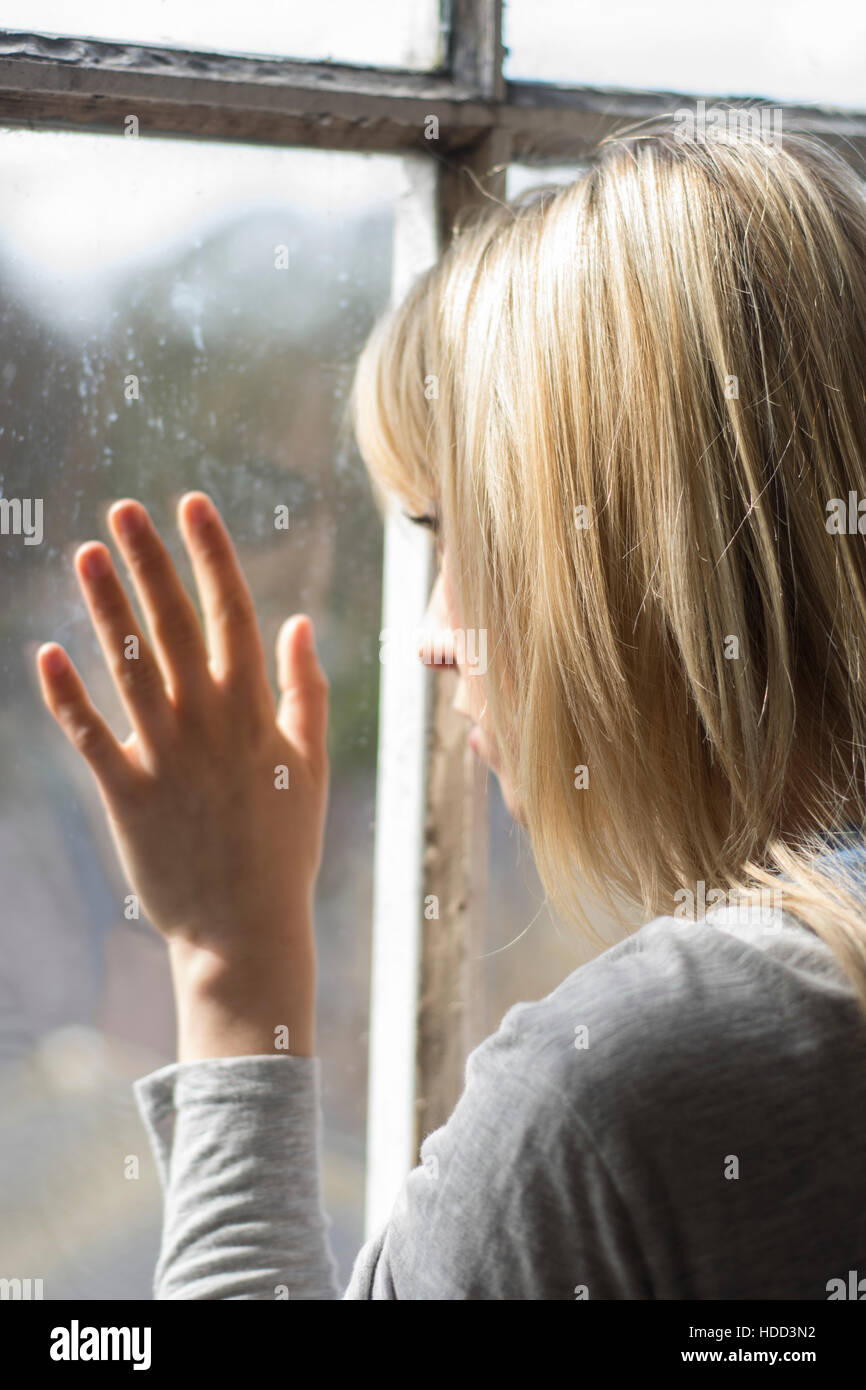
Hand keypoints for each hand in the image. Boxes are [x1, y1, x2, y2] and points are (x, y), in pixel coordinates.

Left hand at [36, 493, 329, 973]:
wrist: (246, 931)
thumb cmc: (283, 848)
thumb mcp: (308, 766)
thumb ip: (304, 692)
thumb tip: (299, 623)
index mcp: (255, 710)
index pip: (232, 611)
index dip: (211, 553)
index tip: (191, 504)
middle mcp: (208, 721)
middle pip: (174, 623)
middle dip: (149, 560)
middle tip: (123, 509)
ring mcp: (165, 755)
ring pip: (129, 665)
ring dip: (105, 606)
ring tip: (85, 554)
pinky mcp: (126, 792)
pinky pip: (88, 734)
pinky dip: (66, 693)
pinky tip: (46, 650)